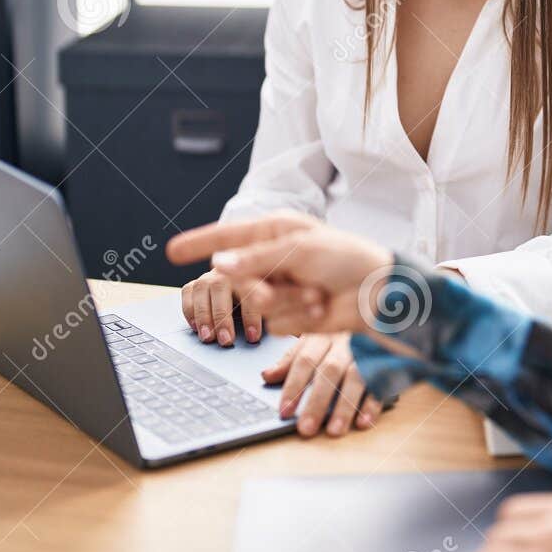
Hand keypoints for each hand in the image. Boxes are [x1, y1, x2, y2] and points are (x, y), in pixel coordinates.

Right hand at [166, 212, 392, 335]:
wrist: (379, 291)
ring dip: (288, 301)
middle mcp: (273, 259)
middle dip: (259, 289)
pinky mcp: (289, 313)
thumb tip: (219, 266)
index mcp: (275, 232)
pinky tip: (320, 307)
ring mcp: (280, 287)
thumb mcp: (301, 249)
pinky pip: (275, 320)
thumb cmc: (347, 258)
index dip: (199, 243)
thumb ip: (257, 259)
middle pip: (240, 278)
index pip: (228, 236)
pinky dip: (297, 315)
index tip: (172, 251)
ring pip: (257, 303)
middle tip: (278, 293)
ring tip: (317, 295)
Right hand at [179, 269, 264, 345]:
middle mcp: (229, 269)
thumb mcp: (274, 301)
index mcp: (253, 269)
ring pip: (202, 288)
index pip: (251, 288)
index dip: (251, 315)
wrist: (250, 287)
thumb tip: (272, 327)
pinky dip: (189, 310)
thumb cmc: (265, 298)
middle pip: (221, 286)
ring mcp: (211, 275)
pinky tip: (195, 328)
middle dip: (222, 316)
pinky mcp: (196, 283)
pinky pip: (188, 291)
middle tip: (227, 340)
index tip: (253, 336)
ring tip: (208, 338)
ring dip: (203, 315)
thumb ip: (272, 308)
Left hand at [262, 332, 381, 435]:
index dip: (293, 386)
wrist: (381, 313)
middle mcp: (345, 342)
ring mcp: (368, 351)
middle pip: (329, 371)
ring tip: (334, 431)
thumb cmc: (341, 335)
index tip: (284, 411)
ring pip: (356, 378)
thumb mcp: (314, 340)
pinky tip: (364, 422)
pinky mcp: (388, 361)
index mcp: (324, 336)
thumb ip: (291, 358)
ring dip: (345, 406)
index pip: (305, 360)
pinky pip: (382, 381)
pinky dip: (373, 403)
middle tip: (305, 429)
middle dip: (317, 402)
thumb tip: (267, 375)